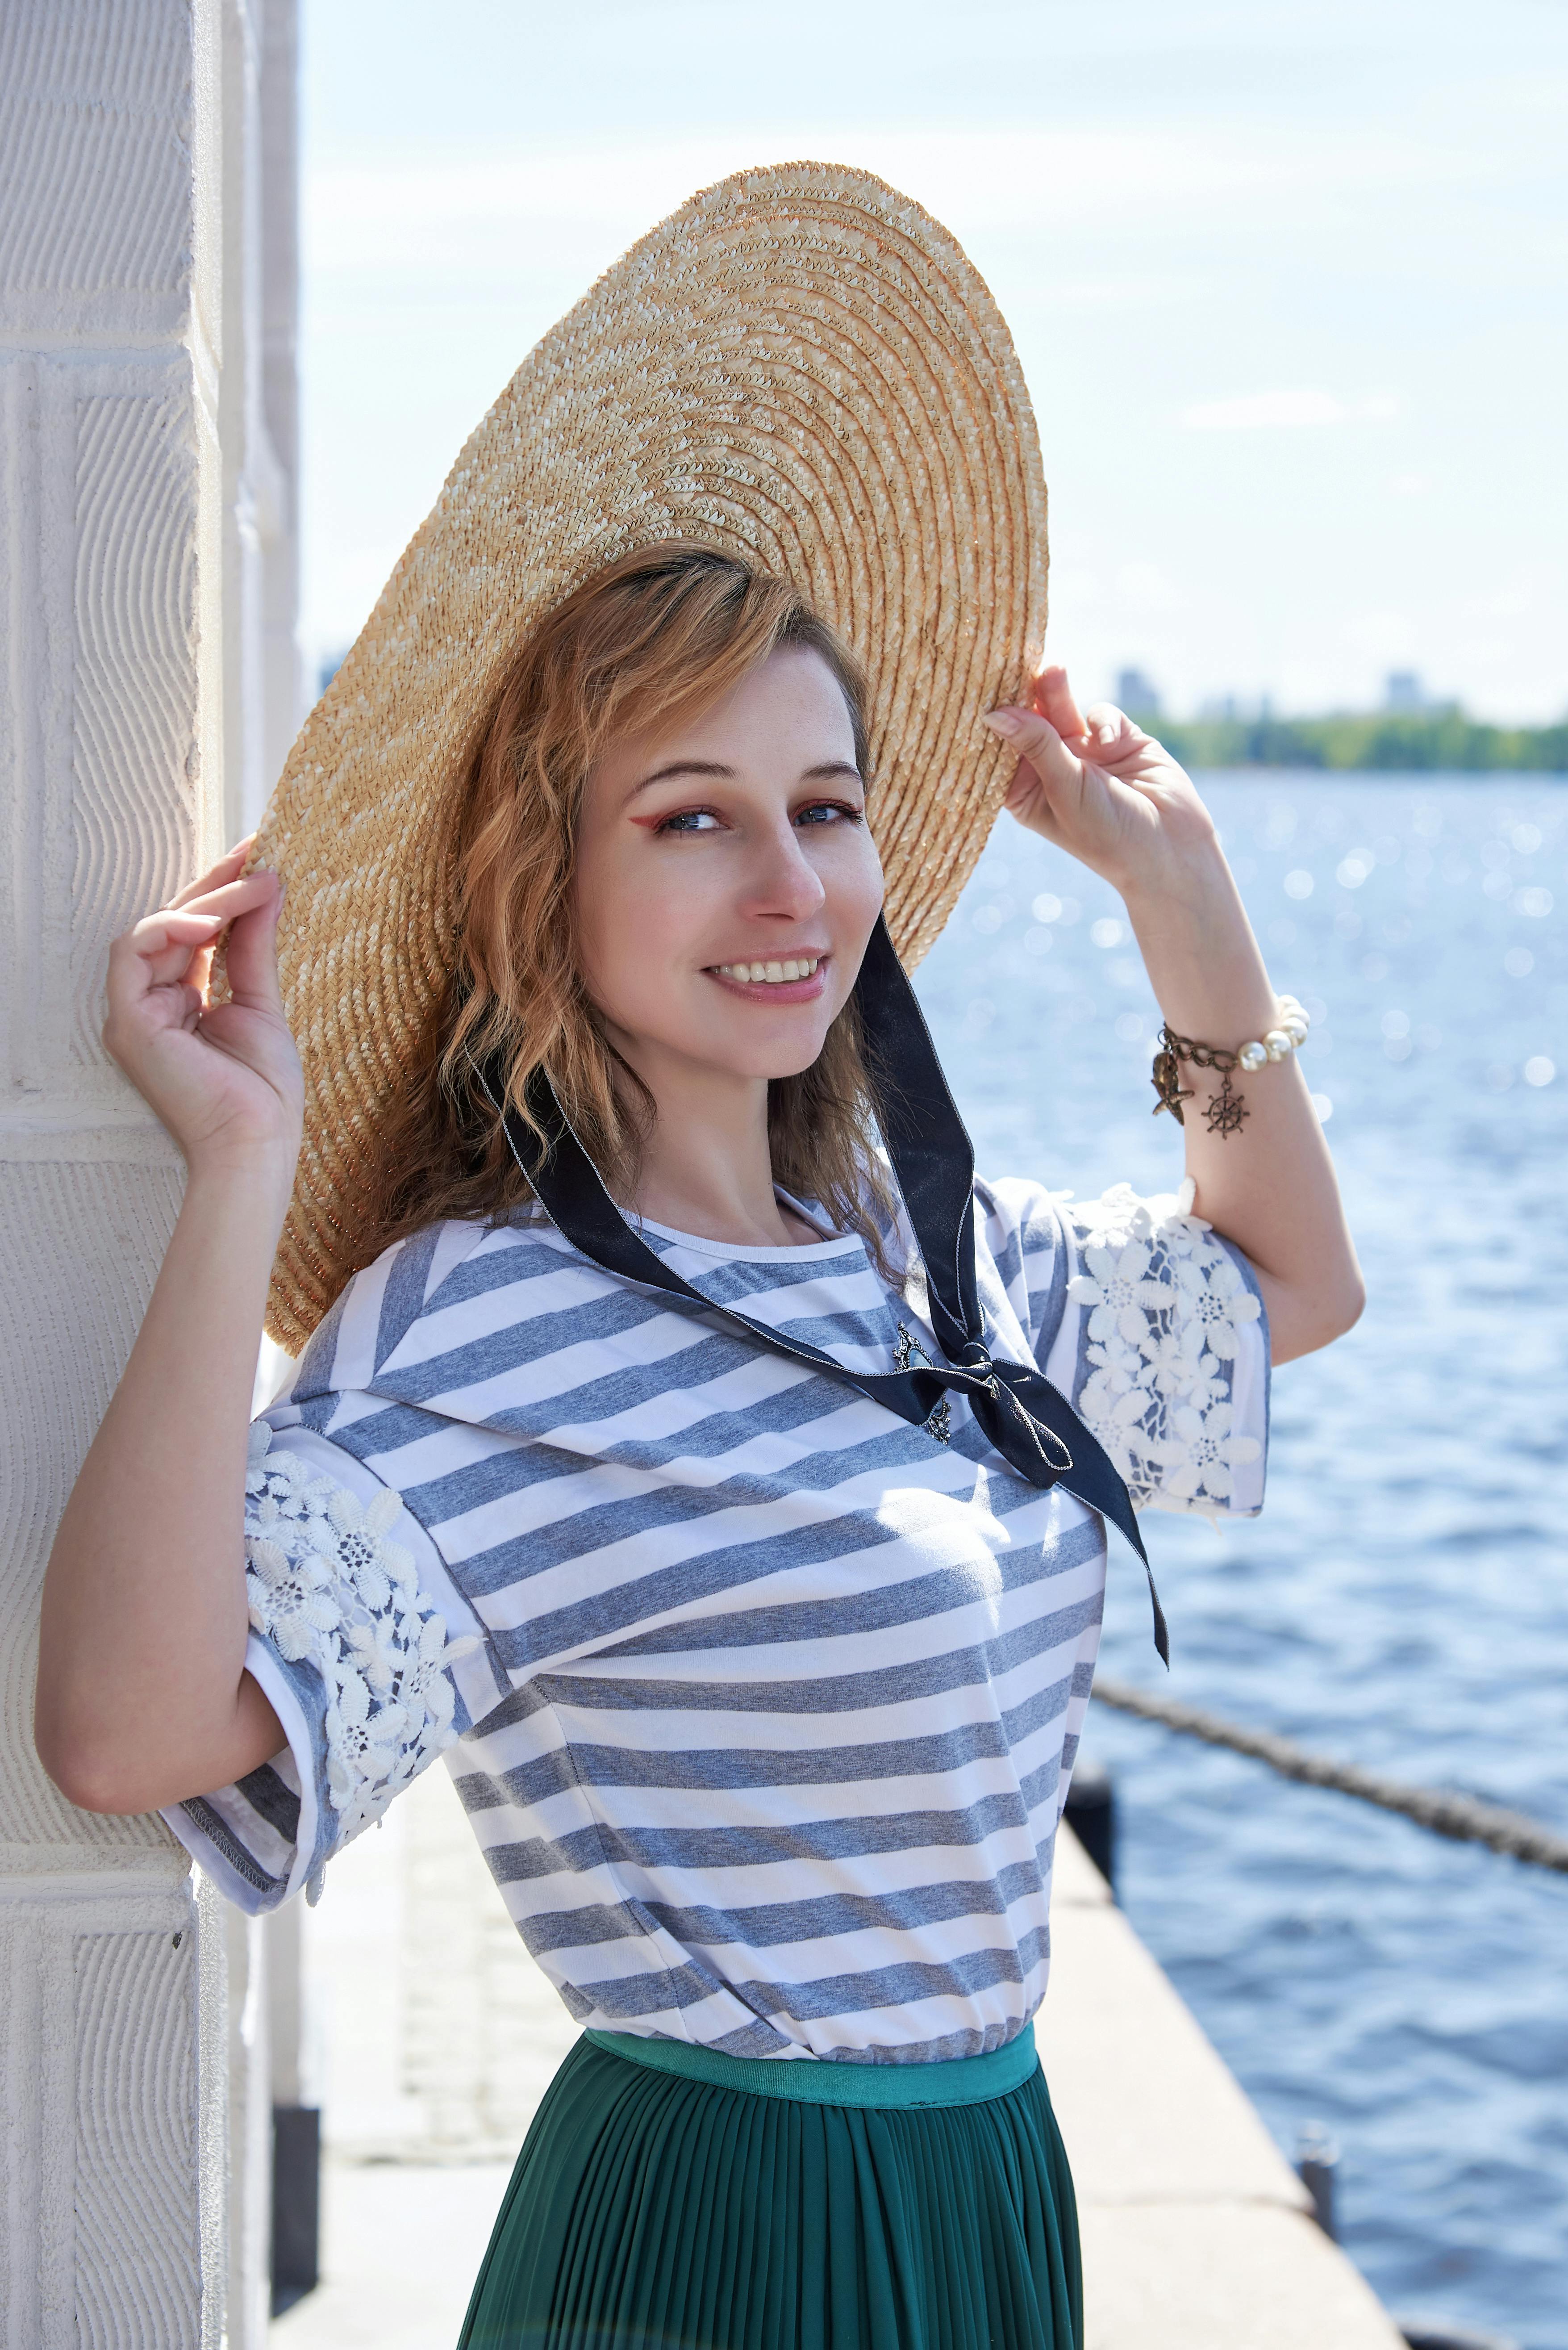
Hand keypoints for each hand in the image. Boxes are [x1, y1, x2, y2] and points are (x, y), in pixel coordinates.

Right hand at [103, 840, 302, 1182]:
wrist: (257, 1142)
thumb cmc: (263, 1091)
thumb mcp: (263, 1001)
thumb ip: (255, 946)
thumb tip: (266, 887)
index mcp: (181, 1003)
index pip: (195, 934)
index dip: (224, 893)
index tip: (261, 860)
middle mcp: (153, 1004)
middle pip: (174, 926)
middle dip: (216, 886)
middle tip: (257, 854)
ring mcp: (136, 1012)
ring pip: (156, 931)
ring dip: (205, 904)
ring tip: (252, 888)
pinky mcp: (129, 1022)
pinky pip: (133, 953)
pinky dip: (168, 929)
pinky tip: (209, 921)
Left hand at [985, 666, 1221, 905]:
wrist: (1170, 848)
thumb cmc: (1106, 834)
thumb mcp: (1065, 788)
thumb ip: (1036, 744)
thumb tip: (993, 714)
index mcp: (1027, 791)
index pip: (1000, 749)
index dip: (992, 722)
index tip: (977, 691)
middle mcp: (1053, 769)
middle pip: (1030, 723)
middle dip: (1025, 696)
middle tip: (1016, 665)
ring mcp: (1085, 753)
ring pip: (1062, 711)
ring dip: (1057, 692)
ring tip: (1052, 670)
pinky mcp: (1118, 740)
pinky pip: (1102, 715)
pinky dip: (1104, 722)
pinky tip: (1109, 742)